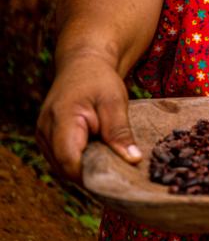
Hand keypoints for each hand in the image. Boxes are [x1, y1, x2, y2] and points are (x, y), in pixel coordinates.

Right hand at [36, 56, 141, 184]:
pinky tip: (95, 154)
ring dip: (83, 168)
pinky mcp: (45, 139)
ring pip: (61, 167)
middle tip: (116, 169)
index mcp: (62, 119)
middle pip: (64, 168)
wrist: (82, 65)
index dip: (91, 174)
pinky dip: (78, 161)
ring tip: (106, 158)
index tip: (115, 176)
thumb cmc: (99, 80)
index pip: (69, 161)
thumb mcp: (115, 103)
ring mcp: (42, 135)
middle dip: (90, 173)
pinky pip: (60, 160)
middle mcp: (45, 130)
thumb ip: (120, 133)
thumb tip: (133, 160)